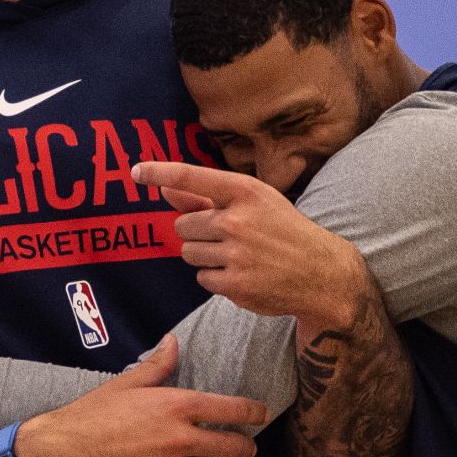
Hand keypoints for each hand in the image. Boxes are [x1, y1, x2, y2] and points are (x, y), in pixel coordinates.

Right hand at [16, 336, 266, 456]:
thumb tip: (173, 341)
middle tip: (244, 448)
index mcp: (176, 406)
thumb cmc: (91, 416)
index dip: (253, 412)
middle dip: (244, 448)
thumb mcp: (125, 384)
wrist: (61, 456)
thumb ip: (157, 366)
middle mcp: (180, 439)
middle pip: (234, 448)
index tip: (260, 414)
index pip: (233, 410)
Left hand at [133, 161, 368, 332]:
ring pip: (189, 254)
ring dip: (204, 256)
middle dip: (197, 233)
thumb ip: (207, 197)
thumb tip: (164, 189)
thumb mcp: (254, 204)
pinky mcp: (235, 285)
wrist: (320, 272)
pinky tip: (241, 274)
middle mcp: (238, 220)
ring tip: (236, 256)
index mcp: (246, 191)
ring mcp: (236, 254)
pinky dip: (216, 278)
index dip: (160, 173)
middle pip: (183, 225)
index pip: (192, 177)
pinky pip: (202, 279)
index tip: (135, 171)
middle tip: (228, 238)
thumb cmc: (282, 231)